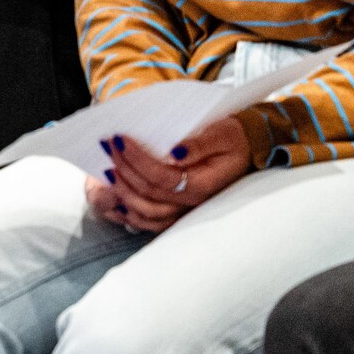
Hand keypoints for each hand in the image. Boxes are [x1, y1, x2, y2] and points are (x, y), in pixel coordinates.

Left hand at [86, 116, 256, 233]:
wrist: (246, 148)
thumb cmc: (233, 138)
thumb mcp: (222, 133)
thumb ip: (199, 144)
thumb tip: (174, 151)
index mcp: (203, 184)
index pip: (162, 176)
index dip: (136, 159)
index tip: (119, 139)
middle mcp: (192, 202)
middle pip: (148, 194)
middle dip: (123, 169)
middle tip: (107, 147)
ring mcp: (184, 209)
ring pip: (145, 212)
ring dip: (122, 191)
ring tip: (107, 168)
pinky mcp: (178, 210)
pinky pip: (150, 220)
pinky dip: (129, 211)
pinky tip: (115, 196)